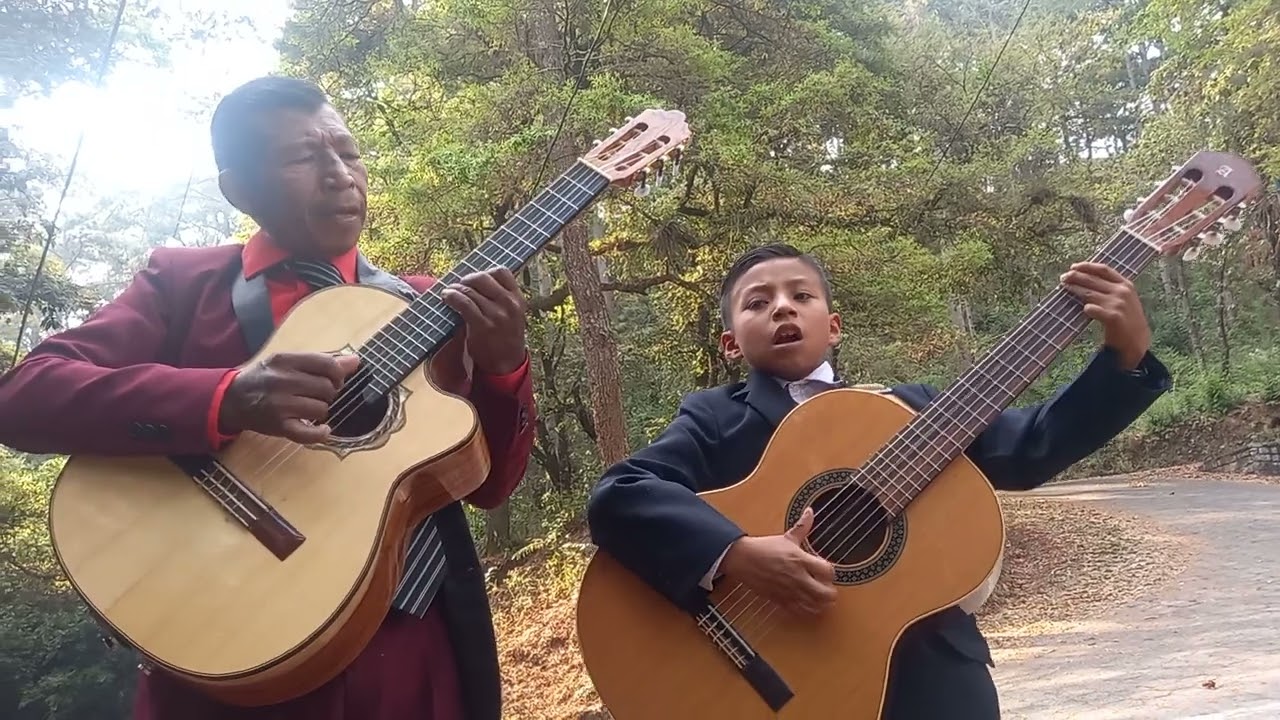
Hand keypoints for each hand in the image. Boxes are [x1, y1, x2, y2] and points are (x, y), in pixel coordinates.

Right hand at [219, 352, 359, 443]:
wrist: (231, 399)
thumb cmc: (265, 377)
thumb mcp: (287, 362)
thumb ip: (321, 361)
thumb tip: (355, 361)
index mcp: (286, 360)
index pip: (327, 365)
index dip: (338, 374)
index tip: (334, 380)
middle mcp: (282, 381)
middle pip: (327, 388)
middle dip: (329, 393)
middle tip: (318, 395)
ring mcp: (280, 405)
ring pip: (322, 409)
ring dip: (321, 411)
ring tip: (309, 408)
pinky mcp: (279, 427)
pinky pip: (310, 434)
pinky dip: (321, 433)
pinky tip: (323, 429)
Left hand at [440, 268, 527, 374]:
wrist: (507, 365)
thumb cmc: (505, 338)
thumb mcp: (513, 315)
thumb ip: (501, 298)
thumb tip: (474, 281)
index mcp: (518, 299)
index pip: (501, 272)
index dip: (485, 272)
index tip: (475, 280)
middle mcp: (509, 304)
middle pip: (483, 277)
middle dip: (467, 279)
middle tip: (459, 285)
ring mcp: (497, 315)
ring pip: (470, 290)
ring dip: (455, 288)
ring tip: (448, 292)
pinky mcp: (483, 325)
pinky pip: (464, 303)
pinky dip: (452, 297)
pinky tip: (447, 297)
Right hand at [719, 507, 836, 616]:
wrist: (743, 559)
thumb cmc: (765, 548)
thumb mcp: (786, 537)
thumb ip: (802, 526)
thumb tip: (810, 511)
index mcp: (800, 559)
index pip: (827, 571)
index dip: (831, 573)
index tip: (826, 572)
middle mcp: (797, 577)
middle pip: (825, 593)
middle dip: (831, 593)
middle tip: (828, 590)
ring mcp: (789, 591)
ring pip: (814, 605)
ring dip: (821, 604)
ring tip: (820, 600)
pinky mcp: (780, 600)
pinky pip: (799, 611)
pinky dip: (806, 610)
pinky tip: (807, 605)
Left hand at [1060, 262, 1151, 369]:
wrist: (1136, 340)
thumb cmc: (1126, 318)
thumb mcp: (1123, 298)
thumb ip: (1109, 288)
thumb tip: (1084, 278)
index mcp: (1126, 285)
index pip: (1104, 270)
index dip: (1087, 266)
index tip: (1073, 266)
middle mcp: (1122, 292)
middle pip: (1093, 280)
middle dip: (1076, 276)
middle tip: (1063, 277)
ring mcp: (1118, 304)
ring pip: (1089, 293)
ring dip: (1075, 289)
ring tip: (1064, 288)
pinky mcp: (1113, 316)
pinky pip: (1092, 309)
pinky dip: (1086, 308)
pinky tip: (1083, 308)